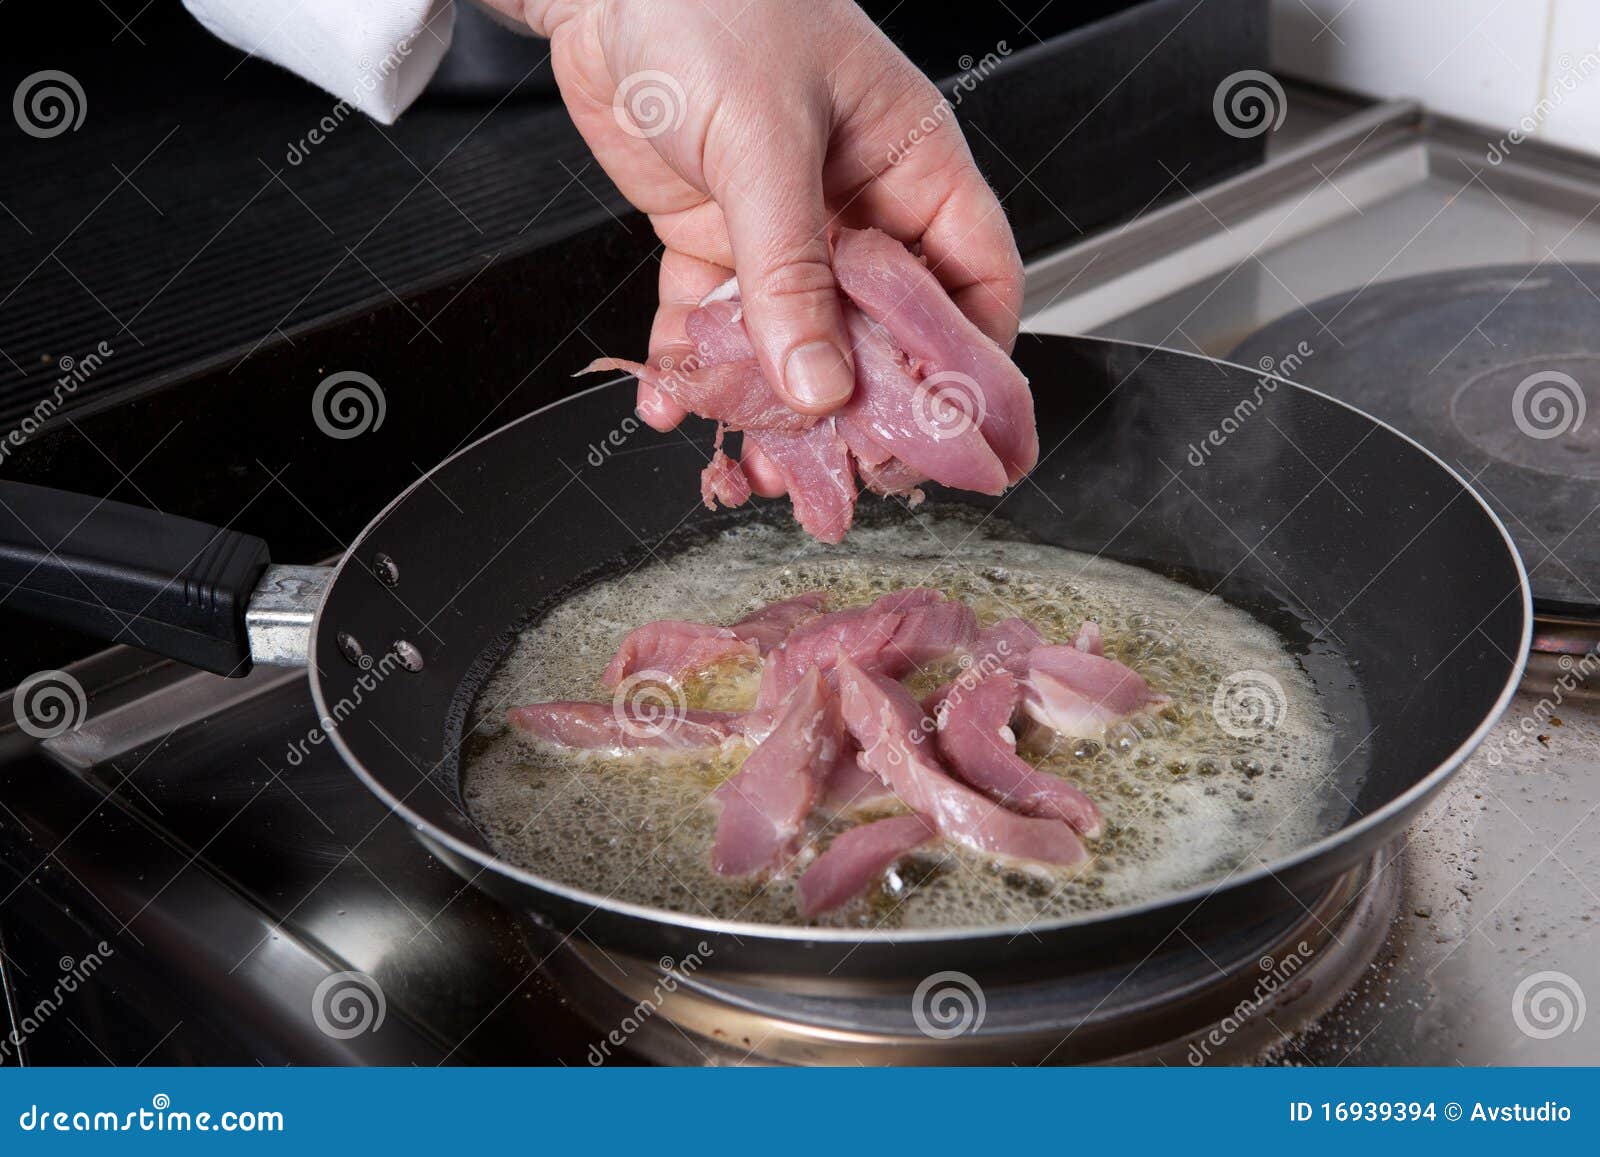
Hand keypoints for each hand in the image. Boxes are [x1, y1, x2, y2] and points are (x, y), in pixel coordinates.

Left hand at [498, 0, 1023, 491]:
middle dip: (856, 409)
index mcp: (911, 167)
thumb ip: (789, 270)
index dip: (966, 365)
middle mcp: (857, 205)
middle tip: (833, 472)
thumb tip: (820, 383)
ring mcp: (784, 226)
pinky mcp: (715, 235)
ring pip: (795, 340)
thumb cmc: (713, 3)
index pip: (972, 281)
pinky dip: (695, 365)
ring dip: (770, 404)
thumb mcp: (764, 140)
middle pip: (880, 331)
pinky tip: (673, 402)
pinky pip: (716, 320)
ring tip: (750, 461)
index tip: (941, 435)